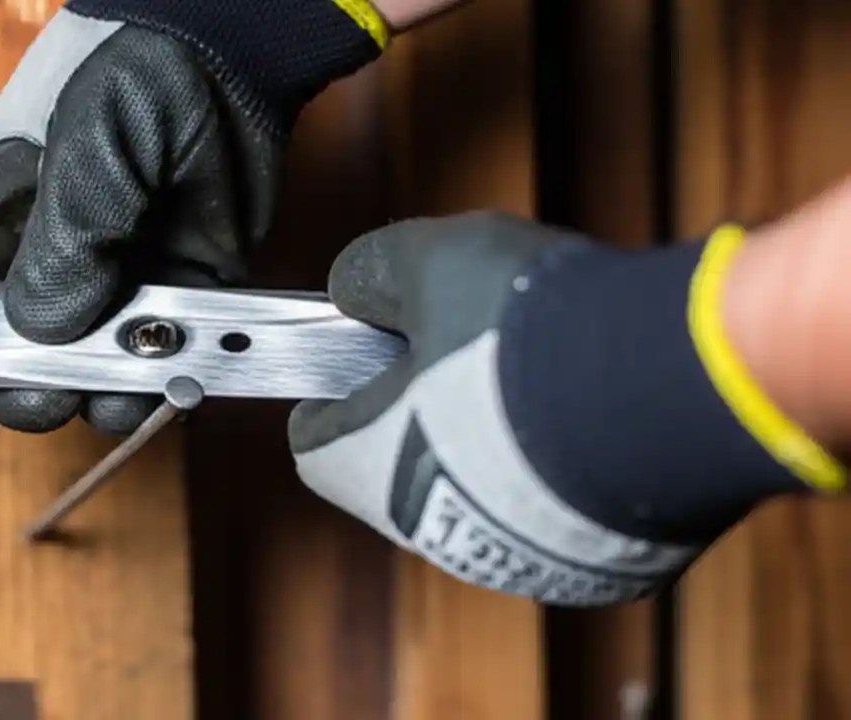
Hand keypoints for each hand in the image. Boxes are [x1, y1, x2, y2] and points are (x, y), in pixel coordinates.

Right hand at [0, 1, 388, 433]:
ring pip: (96, 370)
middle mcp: (57, 261)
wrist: (236, 53)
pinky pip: (168, 358)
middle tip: (49, 393)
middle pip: (20, 354)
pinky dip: (168, 380)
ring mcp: (123, 281)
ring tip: (122, 389)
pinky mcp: (187, 291)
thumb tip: (42, 329)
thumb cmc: (135, 75)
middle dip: (27, 388)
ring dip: (103, 394)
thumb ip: (65, 237)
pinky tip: (173, 382)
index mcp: (4, 219)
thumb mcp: (85, 145)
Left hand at [288, 212, 804, 605]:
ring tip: (540, 371)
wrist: (674, 395)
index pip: (315, 439)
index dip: (333, 385)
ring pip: (483, 489)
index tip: (362, 347)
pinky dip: (561, 472)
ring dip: (496, 436)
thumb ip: (374, 273)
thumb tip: (353, 288)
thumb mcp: (430, 263)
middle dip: (424, 403)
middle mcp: (428, 530)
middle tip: (466, 344)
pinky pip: (558, 513)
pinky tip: (594, 412)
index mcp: (365, 466)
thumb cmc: (527, 335)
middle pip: (401, 463)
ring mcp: (514, 558)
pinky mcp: (593, 569)